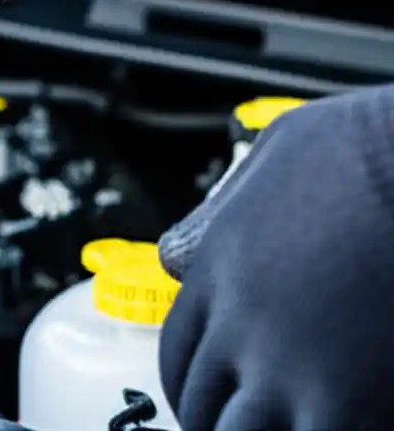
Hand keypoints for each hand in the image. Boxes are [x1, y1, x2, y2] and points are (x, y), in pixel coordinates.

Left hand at [158, 85, 393, 429]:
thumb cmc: (376, 147)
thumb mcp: (276, 156)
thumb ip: (220, 218)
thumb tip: (176, 257)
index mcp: (216, 274)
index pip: (176, 359)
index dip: (195, 382)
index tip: (213, 391)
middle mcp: (244, 331)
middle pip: (204, 411)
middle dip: (224, 419)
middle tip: (249, 417)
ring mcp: (299, 374)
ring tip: (294, 422)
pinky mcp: (359, 404)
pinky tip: (348, 420)